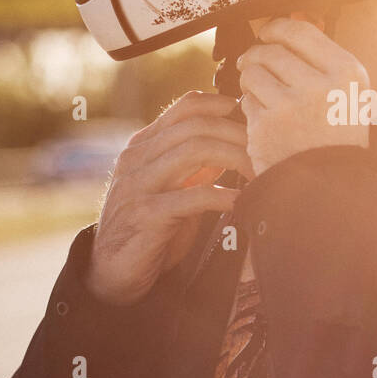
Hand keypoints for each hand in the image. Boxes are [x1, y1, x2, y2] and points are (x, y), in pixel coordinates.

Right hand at [86, 90, 255, 305]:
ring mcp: (138, 185)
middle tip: (264, 149)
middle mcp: (137, 158)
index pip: (185, 107)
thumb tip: (231, 143)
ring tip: (258, 172)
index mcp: (144, 145)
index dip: (222, 105)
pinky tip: (241, 201)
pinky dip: (223, 197)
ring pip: (194, 150)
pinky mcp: (146, 216)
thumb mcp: (172, 188)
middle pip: (196, 126)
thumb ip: (195, 166)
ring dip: (235, 158)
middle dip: (237, 134)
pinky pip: (192, 197)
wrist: (112, 272)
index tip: (249, 114)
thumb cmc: (150, 228)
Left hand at [237, 17, 369, 175]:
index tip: (268, 34)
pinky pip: (245, 100)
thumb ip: (321, 60)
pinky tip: (263, 119)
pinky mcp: (267, 126)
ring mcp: (292, 105)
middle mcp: (322, 85)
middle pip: (271, 50)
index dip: (276, 28)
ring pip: (253, 71)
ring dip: (250, 79)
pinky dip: (249, 107)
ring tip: (260, 92)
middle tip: (255, 64)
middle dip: (257, 55)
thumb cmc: (338, 137)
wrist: (331, 187)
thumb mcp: (348, 94)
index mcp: (347, 72)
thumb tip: (285, 23)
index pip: (300, 31)